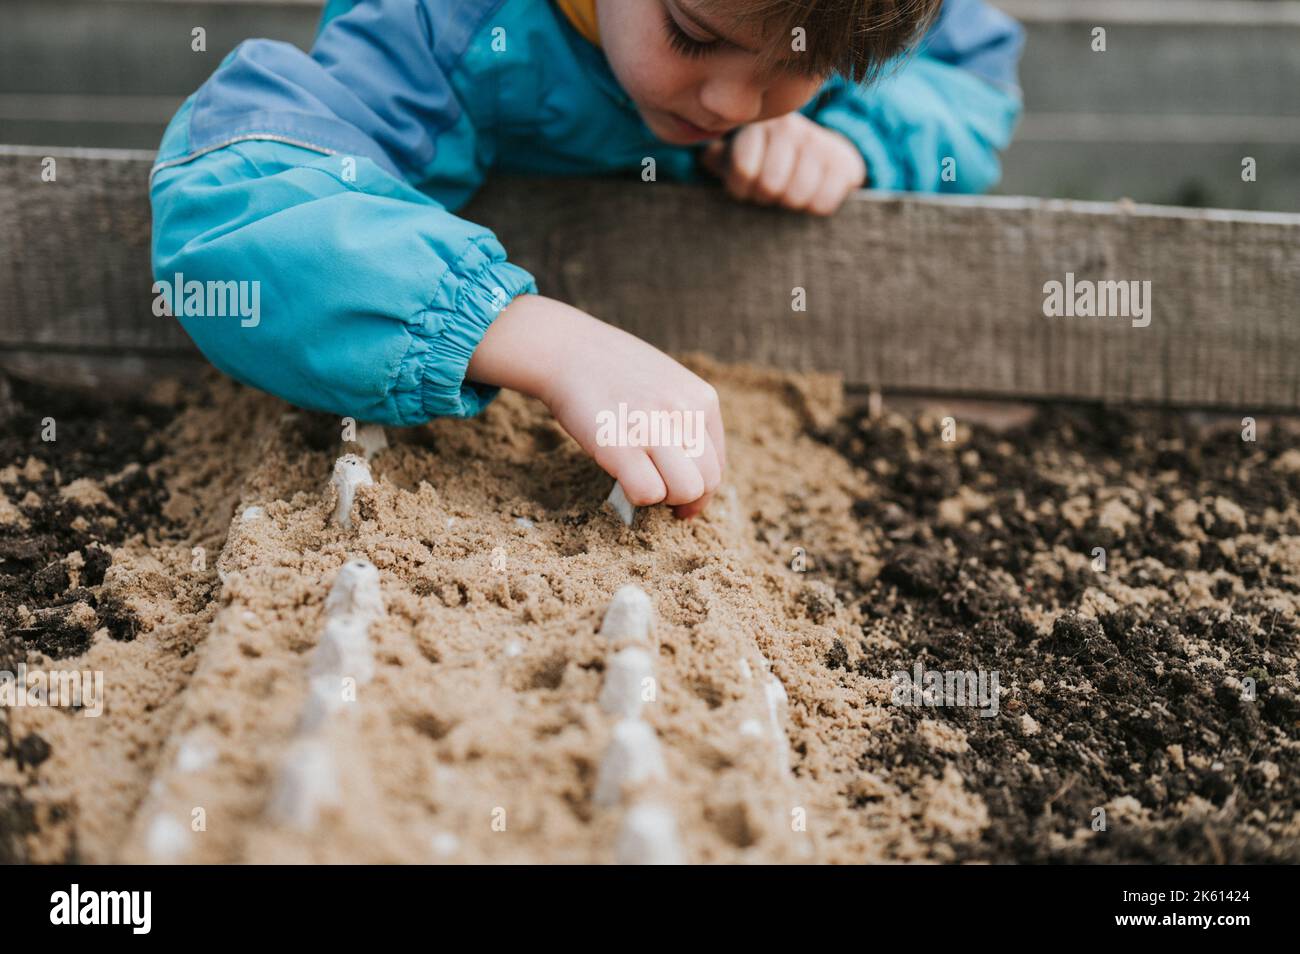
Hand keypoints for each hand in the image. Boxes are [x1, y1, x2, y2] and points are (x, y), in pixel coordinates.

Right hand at [467, 295, 724, 518]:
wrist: (566, 349)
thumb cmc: (612, 369)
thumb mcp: (666, 382)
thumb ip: (683, 416)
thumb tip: (689, 464)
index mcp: (702, 399)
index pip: (717, 463)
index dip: (699, 487)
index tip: (678, 495)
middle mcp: (685, 413)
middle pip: (707, 482)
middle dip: (683, 496)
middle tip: (657, 491)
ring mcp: (654, 428)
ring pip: (685, 491)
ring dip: (662, 498)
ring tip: (640, 483)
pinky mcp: (620, 445)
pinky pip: (647, 492)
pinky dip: (636, 498)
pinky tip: (621, 481)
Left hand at [700, 112, 866, 215]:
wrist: (821, 151)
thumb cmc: (769, 159)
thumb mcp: (738, 154)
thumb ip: (719, 157)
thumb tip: (707, 156)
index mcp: (759, 125)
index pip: (744, 170)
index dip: (741, 189)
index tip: (746, 186)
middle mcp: (791, 128)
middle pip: (771, 186)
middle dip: (767, 198)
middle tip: (770, 192)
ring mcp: (820, 144)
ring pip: (797, 197)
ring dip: (790, 203)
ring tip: (789, 192)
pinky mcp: (844, 163)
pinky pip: (823, 204)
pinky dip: (815, 207)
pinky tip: (812, 193)